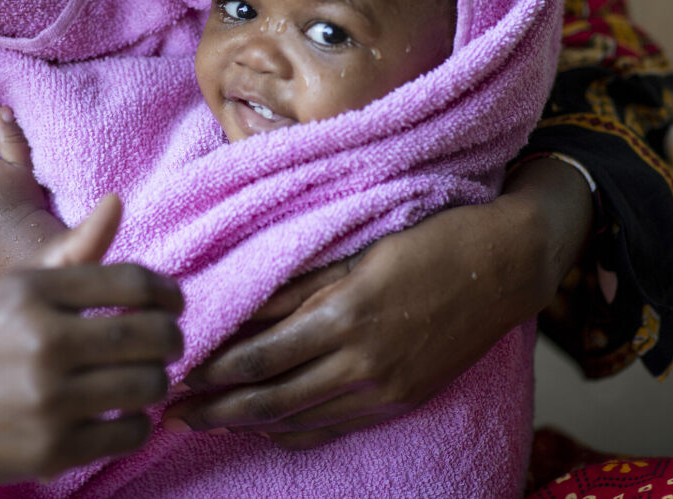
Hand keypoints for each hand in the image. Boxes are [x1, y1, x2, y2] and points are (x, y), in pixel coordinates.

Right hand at [0, 197, 184, 498]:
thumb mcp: (2, 291)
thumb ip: (69, 258)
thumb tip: (118, 203)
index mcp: (32, 292)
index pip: (134, 282)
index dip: (168, 293)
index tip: (174, 303)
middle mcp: (45, 341)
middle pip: (154, 334)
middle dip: (170, 338)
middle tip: (163, 344)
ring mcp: (50, 399)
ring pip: (149, 384)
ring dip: (153, 381)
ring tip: (136, 378)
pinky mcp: (53, 450)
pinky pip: (130, 431)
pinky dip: (133, 422)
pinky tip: (116, 413)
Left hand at [162, 157, 591, 448]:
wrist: (503, 265)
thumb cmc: (427, 241)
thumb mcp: (354, 252)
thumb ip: (295, 287)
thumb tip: (236, 305)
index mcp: (345, 314)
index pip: (260, 356)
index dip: (212, 371)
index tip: (174, 374)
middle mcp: (363, 361)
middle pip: (271, 399)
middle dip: (215, 410)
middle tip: (169, 414)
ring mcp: (385, 388)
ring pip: (300, 419)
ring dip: (247, 424)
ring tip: (206, 424)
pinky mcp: (401, 400)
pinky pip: (335, 428)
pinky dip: (294, 431)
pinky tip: (267, 428)